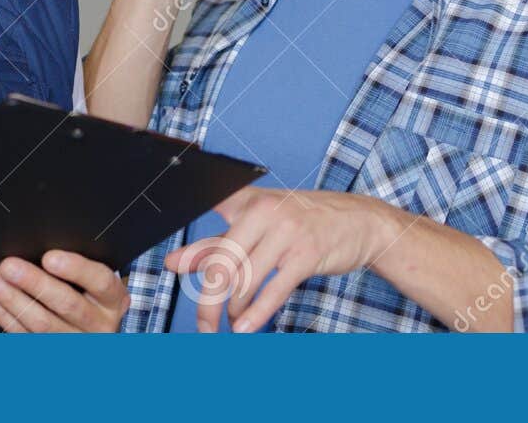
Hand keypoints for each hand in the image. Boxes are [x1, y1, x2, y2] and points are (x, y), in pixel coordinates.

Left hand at [0, 251, 129, 332]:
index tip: (49, 257)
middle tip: (8, 266)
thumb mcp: (92, 282)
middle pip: (67, 304)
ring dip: (12, 300)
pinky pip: (24, 336)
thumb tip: (37, 246)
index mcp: (112, 300)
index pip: (100, 282)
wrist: (90, 333)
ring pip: (42, 324)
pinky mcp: (52, 354)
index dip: (76, 269)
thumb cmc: (88, 296)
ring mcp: (76, 343)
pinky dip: (3, 314)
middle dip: (34, 283)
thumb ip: (75, 268)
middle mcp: (98, 324)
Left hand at [164, 188, 384, 331]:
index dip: (188, 230)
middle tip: (203, 327)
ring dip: (234, 310)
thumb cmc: (302, 222)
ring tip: (233, 322)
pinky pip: (273, 290)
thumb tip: (173, 263)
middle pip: (222, 263)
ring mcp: (285, 231)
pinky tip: (245, 328)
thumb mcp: (257, 226)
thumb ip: (215, 244)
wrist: (360, 221)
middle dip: (208, 302)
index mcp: (246, 199)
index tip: (167, 264)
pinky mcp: (306, 254)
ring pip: (245, 279)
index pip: (205, 210)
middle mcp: (262, 211)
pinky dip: (256, 314)